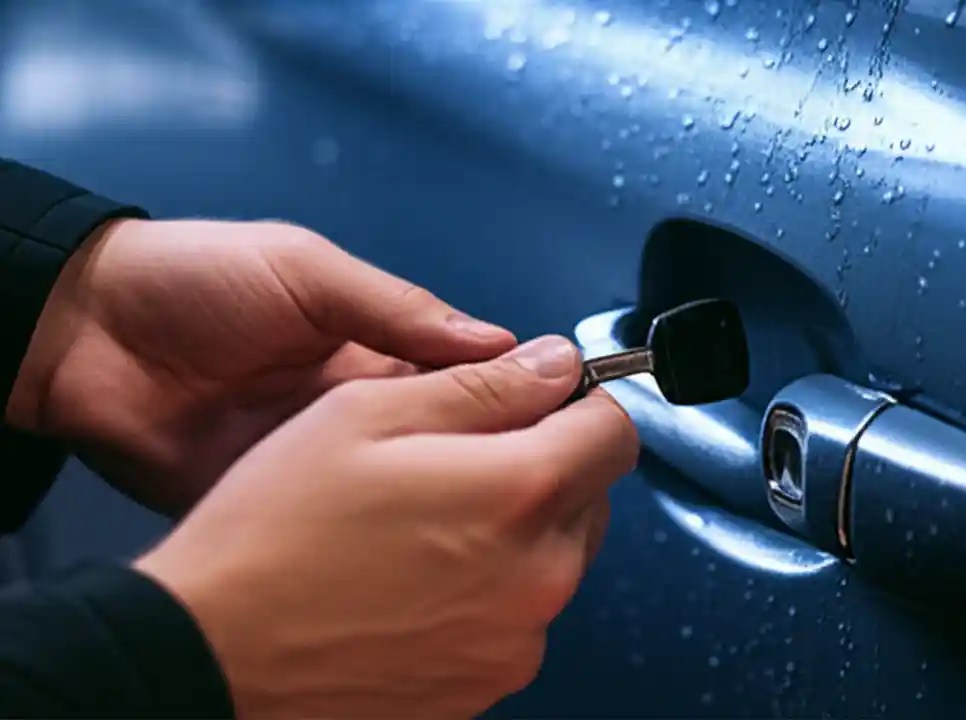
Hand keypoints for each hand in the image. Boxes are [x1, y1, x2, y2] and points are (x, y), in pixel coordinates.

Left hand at [6, 218, 516, 513]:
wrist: (83, 337)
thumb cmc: (194, 280)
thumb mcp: (306, 271)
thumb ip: (397, 308)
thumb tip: (496, 340)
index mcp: (376, 349)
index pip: (467, 379)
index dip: (514, 396)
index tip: (565, 416)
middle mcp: (360, 412)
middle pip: (445, 443)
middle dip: (486, 458)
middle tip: (532, 478)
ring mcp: (324, 463)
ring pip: (403, 492)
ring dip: (437, 501)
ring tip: (482, 514)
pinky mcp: (282, 504)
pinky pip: (341, 526)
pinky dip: (375, 537)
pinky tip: (411, 545)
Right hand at [134, 335, 638, 718]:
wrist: (209, 654)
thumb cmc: (273, 533)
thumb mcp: (367, 415)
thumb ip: (484, 385)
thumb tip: (555, 364)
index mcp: (519, 494)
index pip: (616, 432)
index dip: (579, 405)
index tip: (541, 401)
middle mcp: (538, 577)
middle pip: (590, 497)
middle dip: (545, 466)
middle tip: (458, 461)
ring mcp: (517, 641)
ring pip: (556, 558)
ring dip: (516, 531)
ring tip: (424, 526)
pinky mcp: (488, 683)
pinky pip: (519, 616)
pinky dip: (489, 590)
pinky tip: (416, 580)